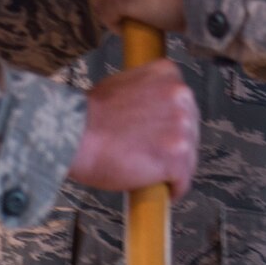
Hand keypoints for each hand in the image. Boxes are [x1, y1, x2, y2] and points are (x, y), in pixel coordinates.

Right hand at [68, 58, 198, 198]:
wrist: (76, 134)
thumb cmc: (90, 114)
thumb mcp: (123, 83)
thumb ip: (147, 91)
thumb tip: (155, 107)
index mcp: (168, 74)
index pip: (183, 103)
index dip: (170, 123)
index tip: (160, 134)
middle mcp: (180, 96)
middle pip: (190, 130)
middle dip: (174, 145)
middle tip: (151, 156)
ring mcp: (181, 127)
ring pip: (188, 157)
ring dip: (173, 169)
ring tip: (151, 174)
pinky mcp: (177, 157)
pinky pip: (183, 181)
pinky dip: (173, 189)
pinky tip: (160, 190)